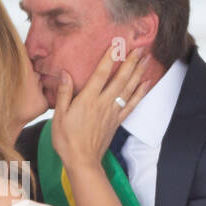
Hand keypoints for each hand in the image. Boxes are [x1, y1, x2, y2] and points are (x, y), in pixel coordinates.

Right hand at [51, 44, 150, 170]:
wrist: (82, 161)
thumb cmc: (67, 139)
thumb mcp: (59, 115)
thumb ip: (64, 93)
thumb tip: (65, 73)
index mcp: (88, 100)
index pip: (100, 74)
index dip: (109, 58)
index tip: (117, 44)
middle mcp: (103, 104)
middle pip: (120, 79)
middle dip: (130, 62)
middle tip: (140, 48)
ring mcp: (113, 113)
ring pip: (128, 89)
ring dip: (138, 73)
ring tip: (146, 59)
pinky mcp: (117, 121)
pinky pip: (132, 105)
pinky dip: (140, 93)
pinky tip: (146, 83)